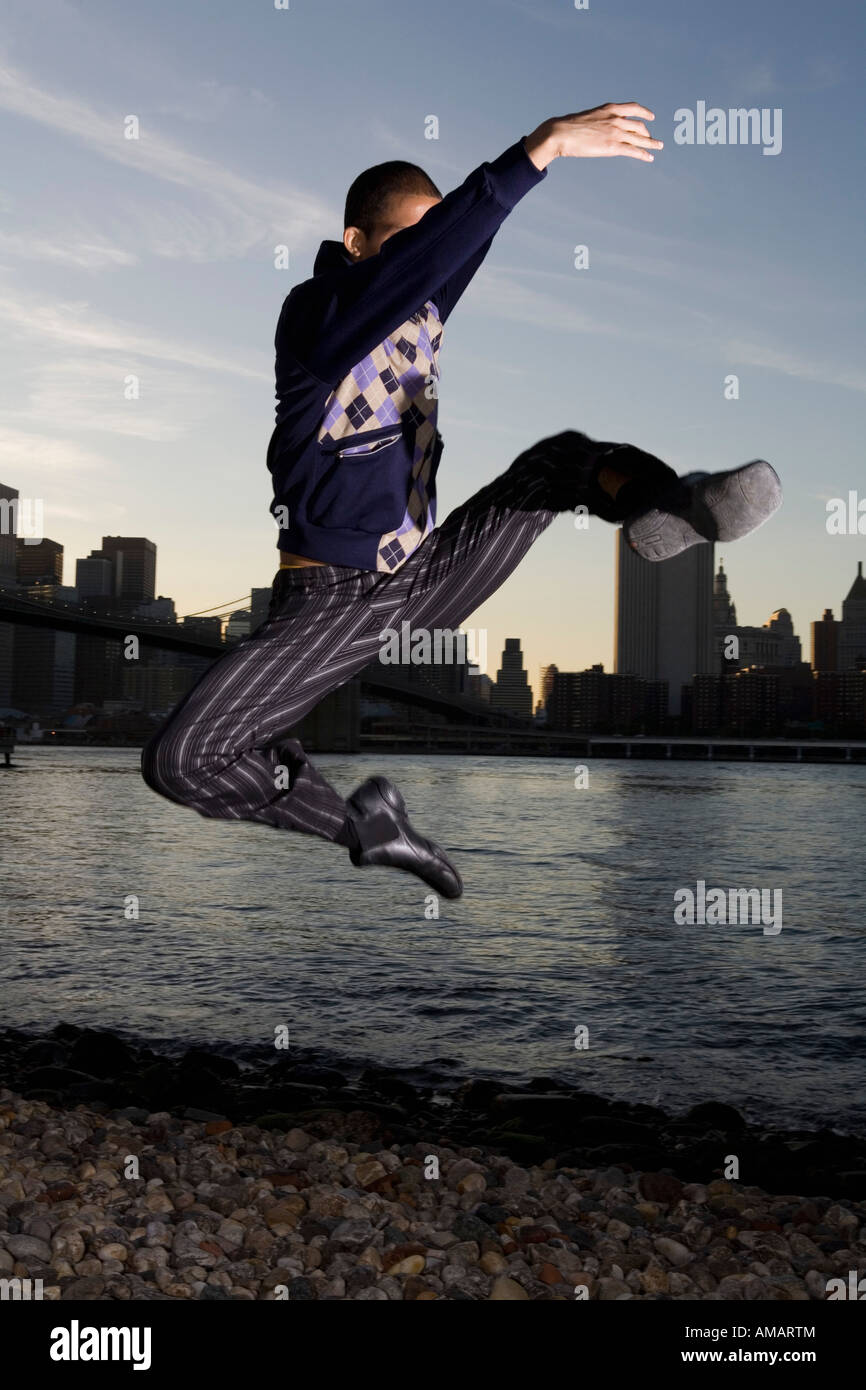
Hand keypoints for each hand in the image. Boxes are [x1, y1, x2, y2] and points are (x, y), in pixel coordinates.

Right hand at [525, 104, 661, 168]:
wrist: (561, 133)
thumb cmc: (569, 127)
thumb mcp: (588, 118)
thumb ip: (599, 121)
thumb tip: (598, 128)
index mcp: (610, 109)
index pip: (633, 108)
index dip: (644, 113)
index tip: (651, 117)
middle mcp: (616, 119)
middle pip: (638, 126)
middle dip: (647, 133)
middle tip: (651, 139)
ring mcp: (615, 132)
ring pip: (639, 138)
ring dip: (651, 143)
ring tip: (659, 147)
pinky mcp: (612, 147)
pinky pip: (633, 150)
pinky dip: (643, 154)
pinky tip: (649, 157)